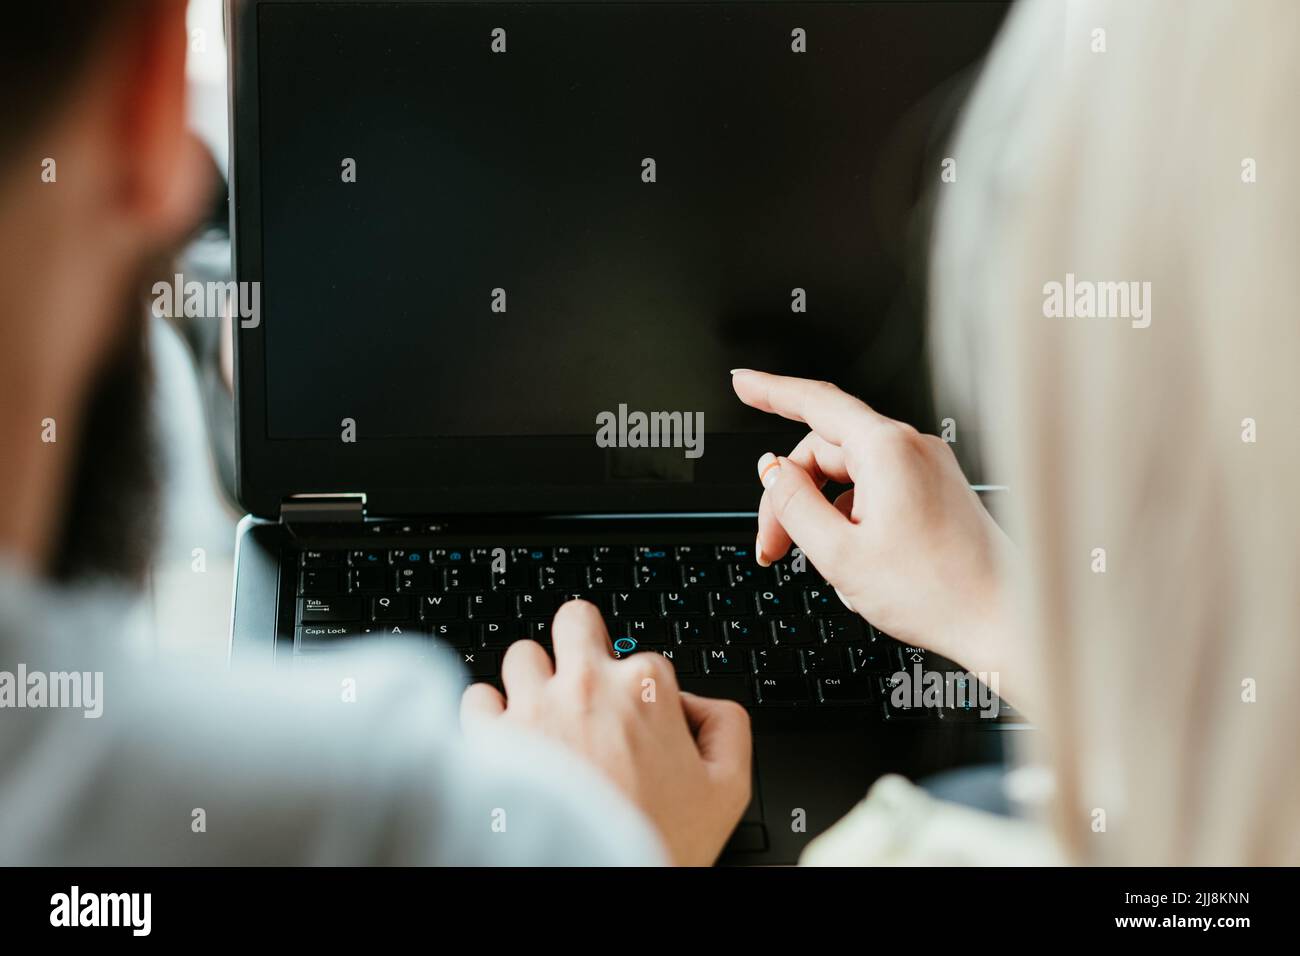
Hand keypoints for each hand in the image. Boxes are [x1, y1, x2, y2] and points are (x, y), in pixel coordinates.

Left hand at [460, 600, 751, 865]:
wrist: (597, 877)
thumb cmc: (657, 841)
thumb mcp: (729, 790)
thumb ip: (727, 728)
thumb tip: (699, 704)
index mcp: (645, 689)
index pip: (645, 659)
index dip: (645, 691)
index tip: (640, 723)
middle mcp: (587, 685)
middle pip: (575, 619)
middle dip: (579, 642)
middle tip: (582, 677)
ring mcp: (535, 705)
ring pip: (522, 654)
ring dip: (532, 680)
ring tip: (543, 717)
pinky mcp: (491, 733)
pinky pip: (478, 696)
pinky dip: (489, 713)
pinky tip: (506, 738)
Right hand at [732, 370, 1015, 690]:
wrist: (1003, 620)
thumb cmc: (938, 592)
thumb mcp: (839, 553)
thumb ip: (794, 505)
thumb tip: (772, 471)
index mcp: (886, 450)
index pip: (814, 402)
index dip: (770, 391)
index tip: (743, 382)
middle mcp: (911, 448)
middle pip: (826, 451)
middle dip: (791, 496)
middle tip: (773, 547)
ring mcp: (928, 468)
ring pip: (849, 475)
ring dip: (823, 514)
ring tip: (828, 565)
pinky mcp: (936, 490)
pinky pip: (876, 489)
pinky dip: (853, 518)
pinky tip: (858, 561)